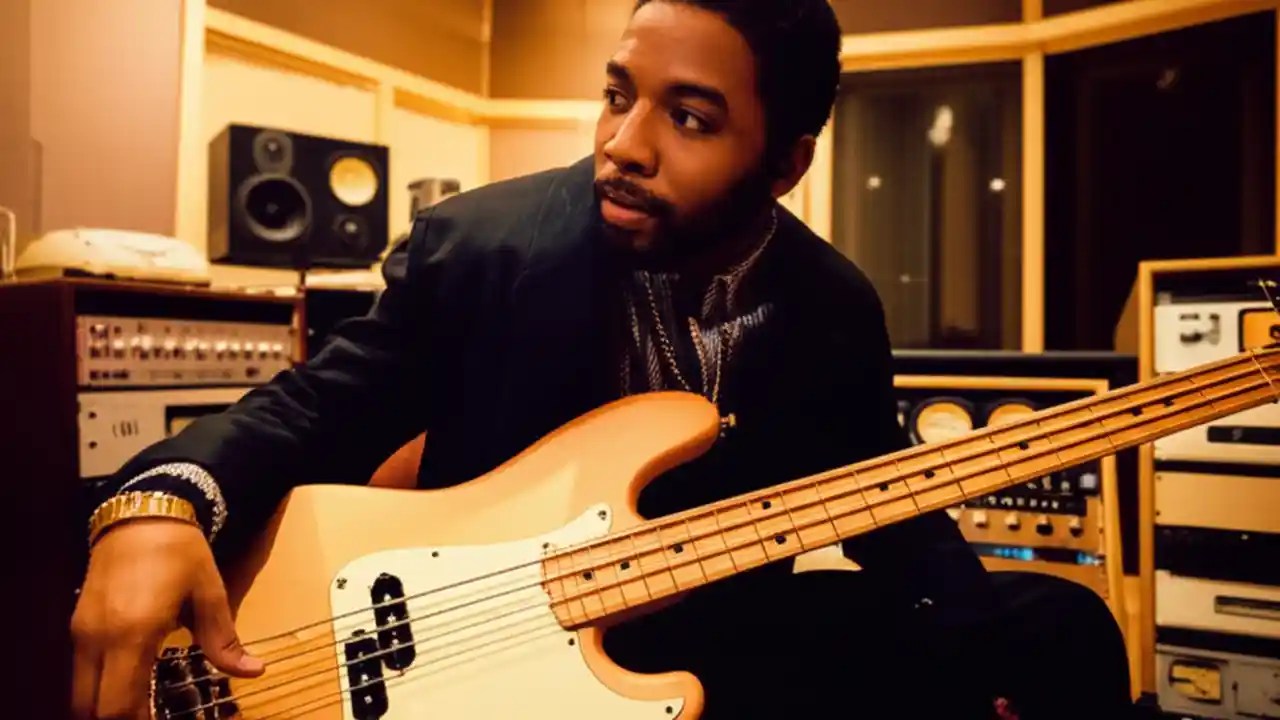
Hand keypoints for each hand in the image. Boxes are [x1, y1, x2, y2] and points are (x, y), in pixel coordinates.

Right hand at [70, 519, 264, 718]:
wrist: (142, 512)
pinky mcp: (78, 626)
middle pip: (91, 708)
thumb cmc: (178, 550)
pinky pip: (81, 673)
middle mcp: (98, 639)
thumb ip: (224, 640)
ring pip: (81, 693)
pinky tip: (131, 683)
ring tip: (143, 707)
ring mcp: (82, 633)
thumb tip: (253, 671)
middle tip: (152, 717)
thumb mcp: (209, 594)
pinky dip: (101, 688)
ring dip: (108, 705)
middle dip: (121, 718)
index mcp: (132, 633)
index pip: (119, 703)